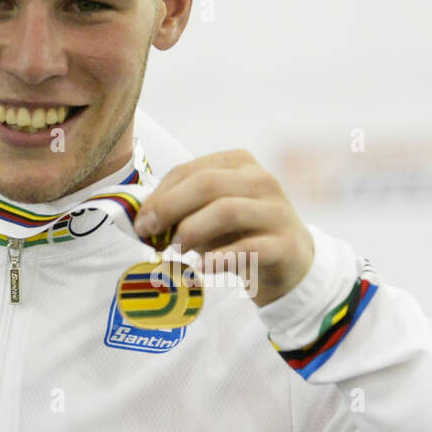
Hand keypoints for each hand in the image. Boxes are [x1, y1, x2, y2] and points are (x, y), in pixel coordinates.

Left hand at [133, 150, 313, 306]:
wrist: (291, 263)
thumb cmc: (239, 233)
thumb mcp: (208, 214)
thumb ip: (179, 209)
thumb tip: (142, 217)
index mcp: (238, 163)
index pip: (189, 171)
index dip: (159, 196)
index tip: (140, 222)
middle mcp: (261, 180)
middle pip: (207, 184)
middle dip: (169, 208)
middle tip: (150, 234)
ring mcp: (277, 211)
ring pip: (227, 210)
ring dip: (192, 230)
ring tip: (176, 249)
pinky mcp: (286, 245)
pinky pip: (250, 247)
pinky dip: (220, 258)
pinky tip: (202, 267)